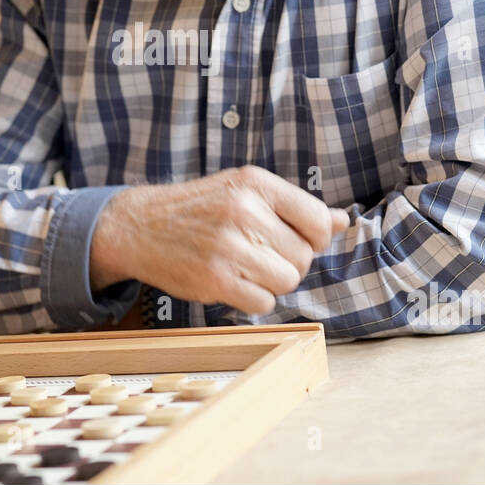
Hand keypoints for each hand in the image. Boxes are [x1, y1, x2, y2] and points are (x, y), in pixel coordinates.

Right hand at [89, 165, 350, 314]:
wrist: (140, 226)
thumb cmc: (200, 209)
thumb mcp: (245, 191)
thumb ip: (294, 206)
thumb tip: (343, 221)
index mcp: (255, 183)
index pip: (317, 219)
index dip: (316, 238)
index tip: (298, 240)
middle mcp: (243, 211)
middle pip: (303, 256)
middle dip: (289, 262)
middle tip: (261, 255)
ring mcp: (228, 247)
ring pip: (287, 281)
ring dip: (273, 282)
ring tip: (247, 268)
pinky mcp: (215, 279)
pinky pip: (263, 302)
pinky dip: (253, 298)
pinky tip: (233, 281)